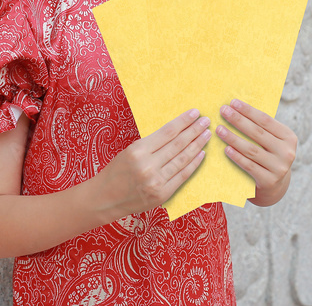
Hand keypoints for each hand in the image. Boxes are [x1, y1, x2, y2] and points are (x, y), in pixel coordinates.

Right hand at [94, 109, 211, 219]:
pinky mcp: (162, 194)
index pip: (167, 132)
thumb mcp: (129, 151)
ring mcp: (156, 182)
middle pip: (178, 144)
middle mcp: (148, 166)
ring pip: (183, 159)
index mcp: (138, 150)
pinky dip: (193, 164)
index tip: (195, 113)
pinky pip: (182, 176)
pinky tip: (201, 154)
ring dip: (197, 145)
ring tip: (206, 135)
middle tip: (206, 121)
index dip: (183, 121)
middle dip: (194, 130)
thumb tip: (176, 132)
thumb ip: (152, 144)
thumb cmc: (116, 171)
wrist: (105, 198)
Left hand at [217, 99, 296, 206]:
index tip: (233, 102)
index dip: (248, 111)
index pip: (266, 120)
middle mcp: (287, 152)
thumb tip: (236, 108)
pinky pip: (249, 166)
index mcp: (288, 137)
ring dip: (233, 138)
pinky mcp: (269, 181)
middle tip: (223, 111)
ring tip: (219, 129)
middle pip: (258, 133)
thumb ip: (260, 128)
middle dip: (238, 120)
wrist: (274, 186)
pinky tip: (226, 149)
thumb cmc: (268, 155)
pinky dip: (236, 156)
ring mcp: (279, 168)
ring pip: (251, 149)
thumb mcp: (271, 141)